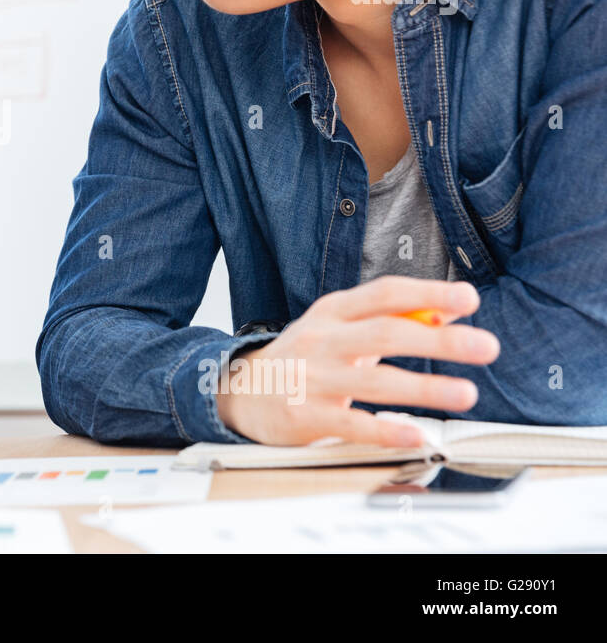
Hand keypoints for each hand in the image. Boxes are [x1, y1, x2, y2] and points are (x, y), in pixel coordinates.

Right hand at [215, 277, 499, 447]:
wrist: (241, 391)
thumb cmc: (302, 357)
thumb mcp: (337, 327)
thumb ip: (386, 319)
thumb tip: (446, 313)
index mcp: (332, 312)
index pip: (384, 294)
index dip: (428, 293)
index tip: (469, 298)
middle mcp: (322, 340)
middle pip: (385, 333)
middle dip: (439, 340)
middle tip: (485, 346)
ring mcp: (312, 378)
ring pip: (374, 380)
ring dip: (425, 387)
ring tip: (466, 392)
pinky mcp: (305, 416)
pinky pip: (351, 424)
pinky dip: (385, 430)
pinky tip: (415, 434)